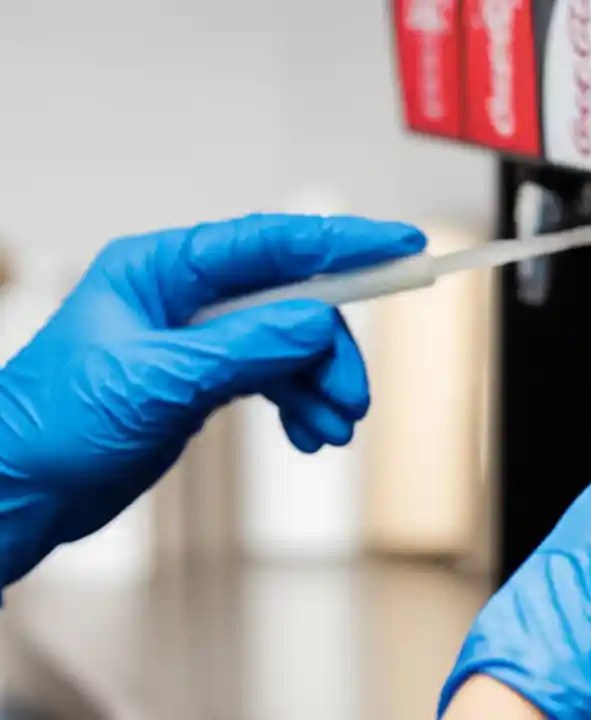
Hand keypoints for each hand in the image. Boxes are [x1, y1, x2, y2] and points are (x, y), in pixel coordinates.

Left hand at [0, 215, 423, 586]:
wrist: (21, 492)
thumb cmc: (54, 425)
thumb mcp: (155, 381)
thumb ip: (244, 347)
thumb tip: (316, 324)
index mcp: (162, 268)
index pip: (270, 243)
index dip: (341, 243)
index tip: (398, 244)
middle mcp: (185, 296)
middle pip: (292, 300)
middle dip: (330, 348)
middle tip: (353, 395)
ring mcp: (198, 339)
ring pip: (290, 344)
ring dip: (320, 385)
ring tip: (333, 428)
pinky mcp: (206, 380)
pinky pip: (274, 379)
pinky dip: (298, 406)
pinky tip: (308, 436)